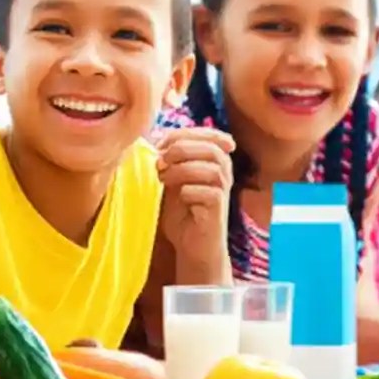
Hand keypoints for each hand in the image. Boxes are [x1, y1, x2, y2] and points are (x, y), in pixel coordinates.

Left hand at [156, 127, 234, 271]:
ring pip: (211, 168)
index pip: (206, 134)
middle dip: (180, 149)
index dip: (181, 134)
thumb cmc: (182, 210)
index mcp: (214, 159)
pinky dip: (189, 191)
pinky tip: (178, 197)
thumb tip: (155, 138)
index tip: (159, 142)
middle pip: (210, 147)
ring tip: (163, 178)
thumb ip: (169, 159)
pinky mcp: (220, 208)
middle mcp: (224, 171)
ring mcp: (224, 190)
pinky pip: (209, 193)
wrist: (191, 244)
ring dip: (182, 169)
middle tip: (159, 161)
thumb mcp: (172, 178)